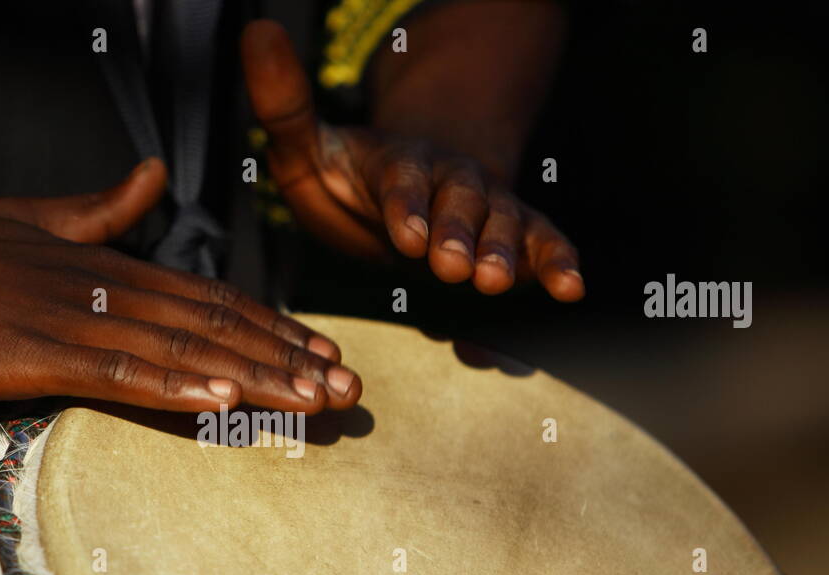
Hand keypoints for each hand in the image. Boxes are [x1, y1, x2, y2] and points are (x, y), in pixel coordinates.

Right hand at [0, 158, 360, 411]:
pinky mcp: (34, 353)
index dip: (273, 327)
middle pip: (217, 325)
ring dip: (258, 377)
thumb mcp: (31, 222)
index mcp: (108, 265)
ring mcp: (73, 320)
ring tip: (317, 401)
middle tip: (350, 388)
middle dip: (290, 358)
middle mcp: (106, 288)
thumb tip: (152, 177)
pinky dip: (178, 385)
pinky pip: (119, 371)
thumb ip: (100, 208)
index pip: (209, 298)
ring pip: (185, 350)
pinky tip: (226, 400)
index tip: (324, 352)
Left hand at [240, 20, 582, 301]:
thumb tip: (258, 32)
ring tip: (497, 281)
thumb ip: (284, 105)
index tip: (405, 234)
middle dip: (459, 234)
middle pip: (459, 203)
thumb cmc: (352, 178)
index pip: (402, 182)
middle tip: (456, 267)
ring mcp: (486, 206)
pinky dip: (557, 263)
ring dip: (503, 252)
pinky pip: (542, 242)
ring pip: (502, 223)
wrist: (410, 192)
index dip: (405, 206)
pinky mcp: (515, 232)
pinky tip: (570, 287)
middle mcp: (448, 182)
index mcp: (397, 165)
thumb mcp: (306, 145)